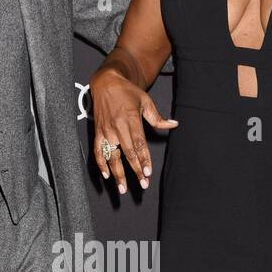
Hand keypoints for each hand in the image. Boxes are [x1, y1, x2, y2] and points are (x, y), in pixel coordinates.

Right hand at [90, 68, 176, 192]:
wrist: (106, 83)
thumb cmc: (128, 92)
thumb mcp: (146, 101)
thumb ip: (158, 117)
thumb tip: (174, 124)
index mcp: (131, 119)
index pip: (139, 144)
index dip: (143, 159)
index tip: (148, 173)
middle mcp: (117, 127)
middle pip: (128, 153)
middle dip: (135, 171)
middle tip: (143, 184)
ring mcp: (106, 131)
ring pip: (112, 156)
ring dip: (117, 174)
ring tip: (123, 189)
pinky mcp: (97, 132)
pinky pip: (97, 151)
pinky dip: (100, 164)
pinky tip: (106, 176)